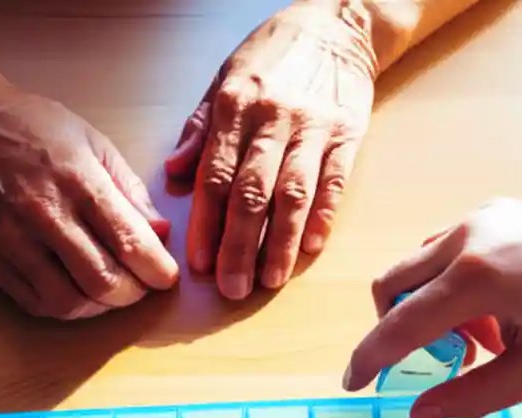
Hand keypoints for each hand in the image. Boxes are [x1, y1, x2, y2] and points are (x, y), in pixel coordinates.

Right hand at [0, 85, 177, 319]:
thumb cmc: (32, 127)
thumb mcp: (94, 142)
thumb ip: (129, 191)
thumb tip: (159, 233)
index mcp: (79, 180)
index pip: (130, 243)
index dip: (157, 271)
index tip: (166, 276)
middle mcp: (46, 214)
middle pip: (103, 282)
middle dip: (133, 294)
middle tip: (140, 285)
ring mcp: (13, 239)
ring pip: (68, 302)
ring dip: (98, 306)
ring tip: (107, 290)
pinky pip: (34, 303)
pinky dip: (64, 307)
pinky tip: (75, 290)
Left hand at [165, 1, 376, 298]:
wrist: (337, 24)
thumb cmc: (272, 54)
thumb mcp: (224, 78)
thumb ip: (199, 129)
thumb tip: (173, 172)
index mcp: (234, 105)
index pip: (215, 176)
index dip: (206, 224)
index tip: (200, 264)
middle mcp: (272, 118)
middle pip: (251, 193)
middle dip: (239, 246)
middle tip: (231, 288)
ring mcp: (313, 127)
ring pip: (293, 194)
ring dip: (281, 243)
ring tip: (269, 280)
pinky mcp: (348, 134)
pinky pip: (334, 183)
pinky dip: (323, 218)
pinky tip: (312, 248)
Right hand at [343, 198, 521, 417]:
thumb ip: (471, 396)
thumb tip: (417, 412)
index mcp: (476, 277)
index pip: (400, 324)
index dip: (371, 359)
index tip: (353, 385)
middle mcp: (468, 235)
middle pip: (394, 284)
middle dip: (399, 329)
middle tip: (440, 365)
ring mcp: (484, 215)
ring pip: (421, 266)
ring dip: (432, 308)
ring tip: (486, 342)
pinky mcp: (501, 210)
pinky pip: (450, 251)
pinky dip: (454, 286)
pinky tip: (501, 313)